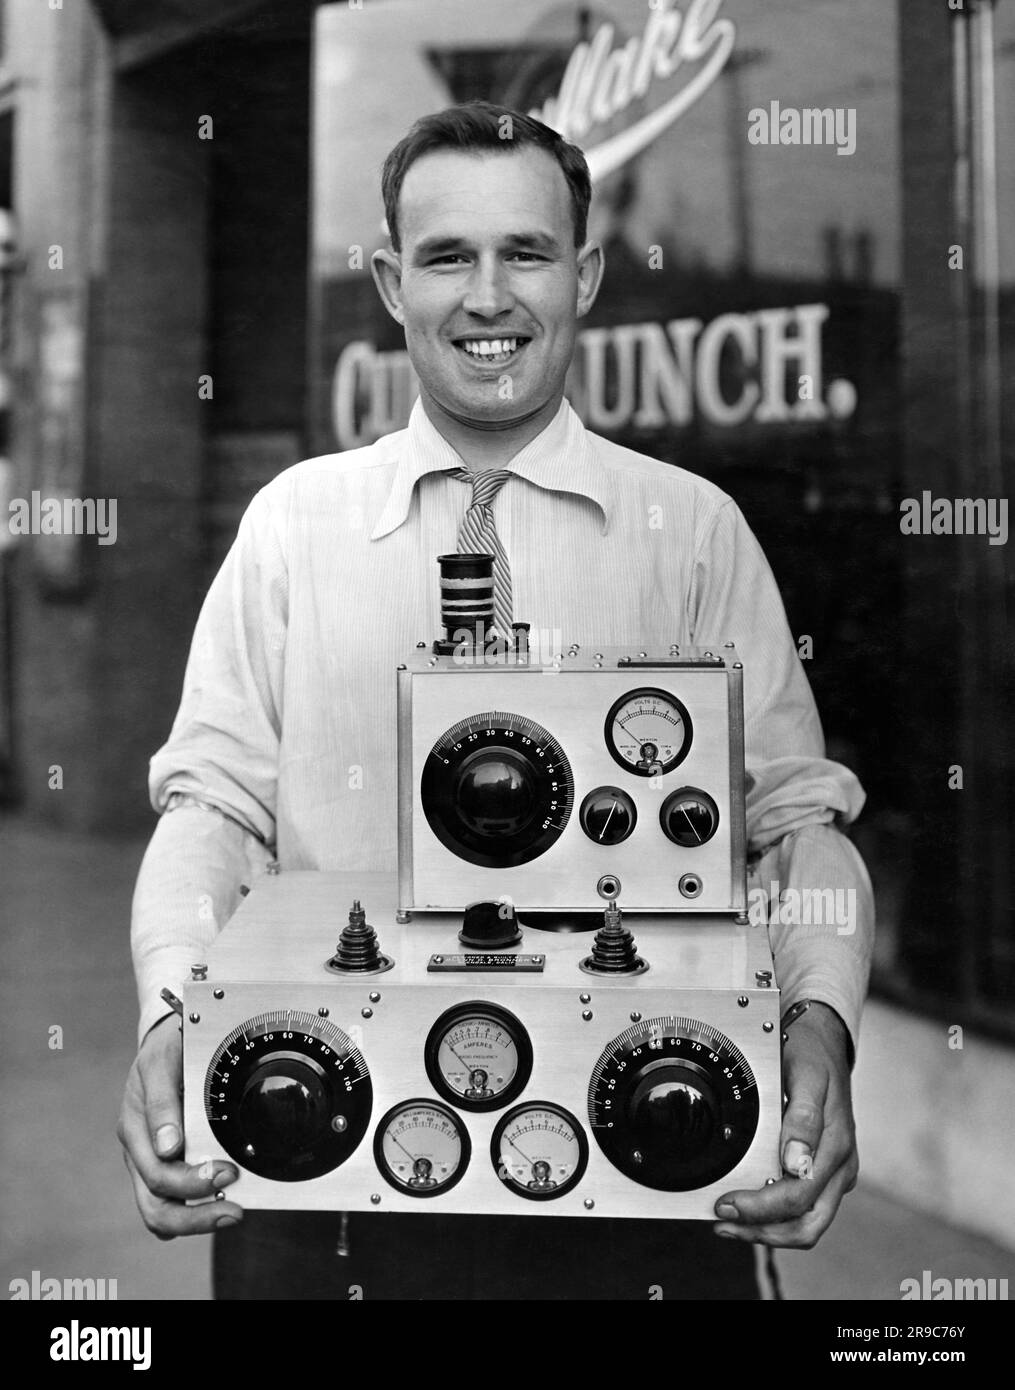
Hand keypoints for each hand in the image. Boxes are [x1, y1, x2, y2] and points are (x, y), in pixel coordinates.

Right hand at [117, 1013, 242, 1238]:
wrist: (167, 1042)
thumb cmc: (168, 1051)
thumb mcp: (162, 1062)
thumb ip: (162, 1101)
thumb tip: (168, 1148)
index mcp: (135, 1129)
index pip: (159, 1175)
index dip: (193, 1183)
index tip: (228, 1173)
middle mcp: (141, 1153)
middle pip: (156, 1209)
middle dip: (196, 1216)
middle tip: (234, 1207)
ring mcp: (150, 1164)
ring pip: (161, 1215)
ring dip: (197, 1221)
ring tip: (233, 1212)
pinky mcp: (165, 1167)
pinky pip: (174, 1203)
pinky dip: (196, 1212)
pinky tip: (223, 1204)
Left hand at [713, 1002, 857, 1247]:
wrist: (824, 1044)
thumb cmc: (812, 1056)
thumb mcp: (807, 1074)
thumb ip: (804, 1118)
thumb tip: (795, 1163)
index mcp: (835, 1146)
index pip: (799, 1198)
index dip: (760, 1210)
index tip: (727, 1205)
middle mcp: (839, 1166)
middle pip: (806, 1225)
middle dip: (762, 1232)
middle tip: (723, 1223)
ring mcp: (835, 1173)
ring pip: (807, 1223)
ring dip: (768, 1231)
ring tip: (730, 1223)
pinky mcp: (826, 1172)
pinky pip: (805, 1208)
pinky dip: (776, 1217)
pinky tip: (749, 1208)